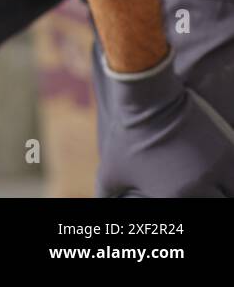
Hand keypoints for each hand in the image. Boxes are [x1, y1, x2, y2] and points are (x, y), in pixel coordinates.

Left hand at [93, 43, 233, 196]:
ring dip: (223, 193)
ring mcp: (215, 172)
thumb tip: (100, 203)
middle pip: (214, 206)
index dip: (190, 209)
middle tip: (201, 194)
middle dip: (209, 201)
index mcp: (171, 198)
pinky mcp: (228, 155)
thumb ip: (106, 193)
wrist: (149, 102)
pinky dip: (232, 181)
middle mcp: (196, 190)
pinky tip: (224, 179)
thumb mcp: (111, 169)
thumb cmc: (128, 137)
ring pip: (230, 195)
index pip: (190, 219)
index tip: (187, 201)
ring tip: (214, 188)